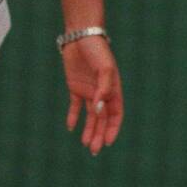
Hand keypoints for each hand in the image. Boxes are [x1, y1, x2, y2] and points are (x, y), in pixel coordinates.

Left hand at [62, 34, 122, 154]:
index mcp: (113, 90)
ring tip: (86, 144)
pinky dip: (73, 117)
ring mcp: (88, 91)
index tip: (108, 142)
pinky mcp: (75, 87)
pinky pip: (75, 106)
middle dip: (99, 135)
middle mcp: (102, 93)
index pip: (115, 114)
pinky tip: (71, 128)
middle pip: (102, 119)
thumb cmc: (97, 50)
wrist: (80, 36)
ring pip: (90, 116)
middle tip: (94, 150)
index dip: (112, 129)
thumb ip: (104, 89)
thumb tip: (99, 110)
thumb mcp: (105, 68)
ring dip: (88, 130)